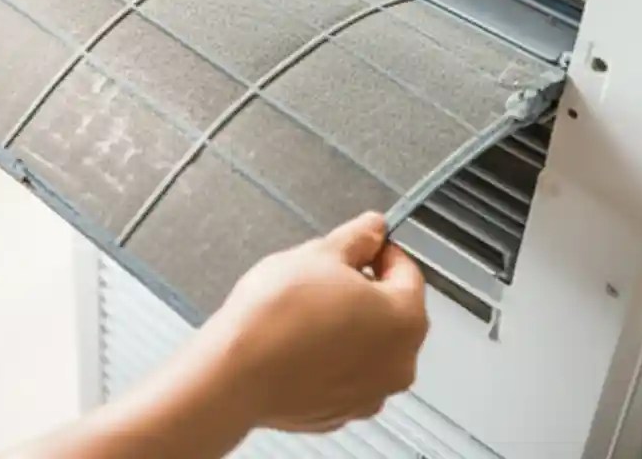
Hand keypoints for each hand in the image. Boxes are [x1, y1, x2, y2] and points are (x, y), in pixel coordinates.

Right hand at [198, 212, 427, 432]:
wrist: (235, 375)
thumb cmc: (274, 318)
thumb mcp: (317, 255)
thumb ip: (356, 238)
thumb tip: (373, 228)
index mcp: (404, 318)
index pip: (406, 272)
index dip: (380, 251)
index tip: (361, 245)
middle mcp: (398, 362)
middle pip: (391, 313)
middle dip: (362, 291)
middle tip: (323, 278)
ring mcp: (371, 393)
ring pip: (367, 347)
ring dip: (347, 327)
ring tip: (304, 313)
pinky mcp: (341, 412)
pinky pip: (344, 375)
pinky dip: (329, 359)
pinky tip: (298, 345)